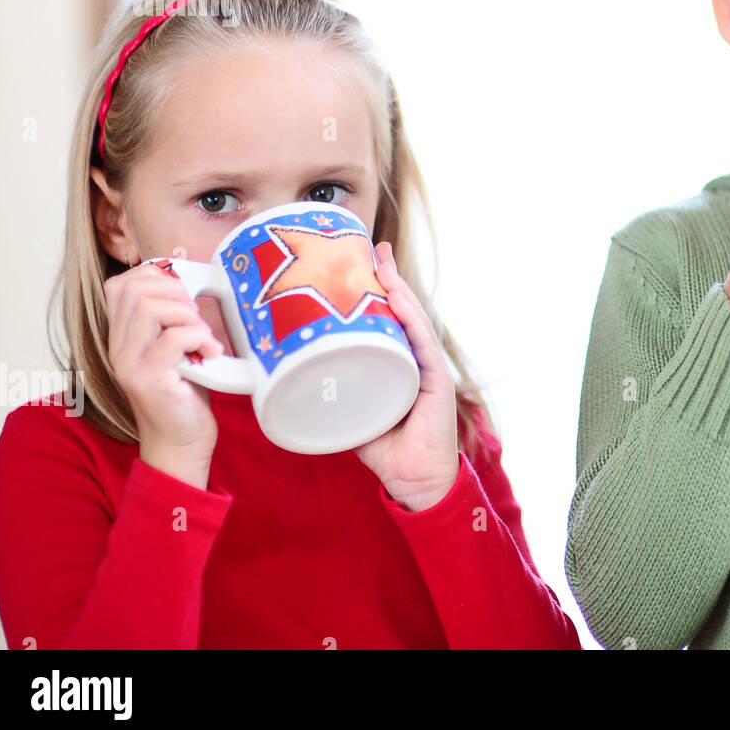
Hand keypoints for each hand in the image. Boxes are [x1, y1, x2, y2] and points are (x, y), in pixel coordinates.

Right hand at [104, 261, 223, 487]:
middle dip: (175, 291)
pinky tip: (211, 354)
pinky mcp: (149, 381)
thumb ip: (172, 317)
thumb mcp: (175, 347)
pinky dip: (200, 338)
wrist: (180, 443)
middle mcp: (118, 348)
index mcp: (122, 336)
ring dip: (187, 314)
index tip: (184, 296)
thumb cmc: (184, 392)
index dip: (155, 277)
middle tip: (196, 317)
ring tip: (203, 336)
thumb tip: (187, 274)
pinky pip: (174, 338)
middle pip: (134, 290)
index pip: (120, 284)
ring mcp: (130, 365)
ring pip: (149, 308)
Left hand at [354, 242, 460, 510]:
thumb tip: (291, 375)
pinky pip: (422, 343)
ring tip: (382, 262)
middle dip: (389, 277)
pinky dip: (410, 318)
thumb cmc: (385, 448)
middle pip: (404, 310)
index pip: (392, 318)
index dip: (380, 289)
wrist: (413, 481)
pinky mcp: (437, 382)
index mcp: (400, 363)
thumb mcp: (351, 412)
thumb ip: (334, 392)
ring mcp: (430, 368)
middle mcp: (418, 359)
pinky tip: (398, 296)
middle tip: (371, 248)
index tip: (362, 260)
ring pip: (414, 320)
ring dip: (398, 288)